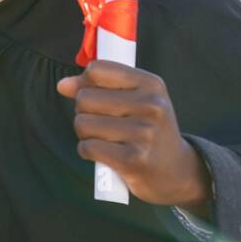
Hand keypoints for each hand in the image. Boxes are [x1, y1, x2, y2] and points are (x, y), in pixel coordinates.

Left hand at [57, 60, 210, 213]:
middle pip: (84, 98)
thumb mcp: (134, 100)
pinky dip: (88, 152)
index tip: (94, 96)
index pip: (96, 70)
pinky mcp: (133, 159)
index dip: (84, 84)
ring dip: (86, 134)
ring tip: (107, 139)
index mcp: (151, 84)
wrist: (177, 172)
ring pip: (82, 124)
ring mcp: (144, 133)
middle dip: (84, 113)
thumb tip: (63, 85)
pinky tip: (106, 155)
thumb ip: (97, 87)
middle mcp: (151, 105)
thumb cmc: (147, 130)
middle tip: (104, 124)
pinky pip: (87, 147)